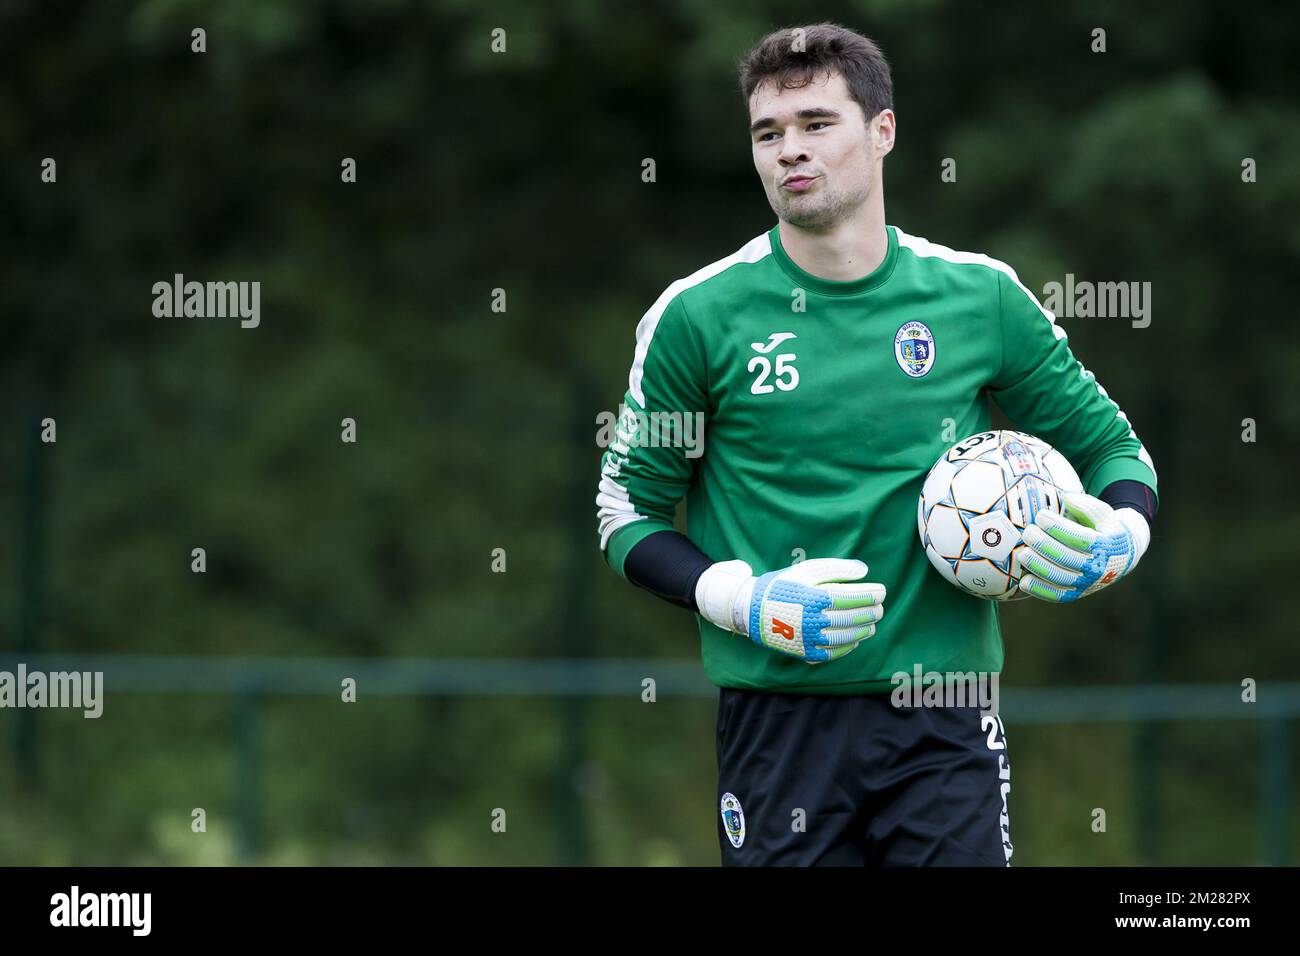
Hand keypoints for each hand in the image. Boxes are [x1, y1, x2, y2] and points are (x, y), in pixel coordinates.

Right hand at [695, 558, 885, 662]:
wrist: (751, 610)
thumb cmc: (782, 585)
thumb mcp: (806, 570)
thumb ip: (836, 568)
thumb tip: (864, 570)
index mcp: (815, 597)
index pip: (853, 598)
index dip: (871, 594)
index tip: (882, 591)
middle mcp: (814, 620)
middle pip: (852, 618)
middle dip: (871, 612)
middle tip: (880, 608)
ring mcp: (809, 639)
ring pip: (846, 637)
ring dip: (863, 630)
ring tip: (871, 624)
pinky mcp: (804, 652)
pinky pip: (833, 653)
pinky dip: (847, 647)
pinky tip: (854, 640)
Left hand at [1019, 493, 1149, 602]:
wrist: (1124, 555)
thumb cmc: (1105, 528)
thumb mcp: (1103, 513)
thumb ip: (1086, 505)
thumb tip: (1066, 498)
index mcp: (1105, 545)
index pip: (1079, 538)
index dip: (1058, 528)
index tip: (1041, 516)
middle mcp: (1097, 567)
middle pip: (1066, 557)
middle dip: (1043, 544)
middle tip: (1028, 533)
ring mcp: (1087, 583)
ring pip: (1059, 577)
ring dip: (1038, 566)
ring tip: (1022, 554)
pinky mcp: (1077, 594)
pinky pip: (1056, 595)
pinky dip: (1039, 590)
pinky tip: (1023, 581)